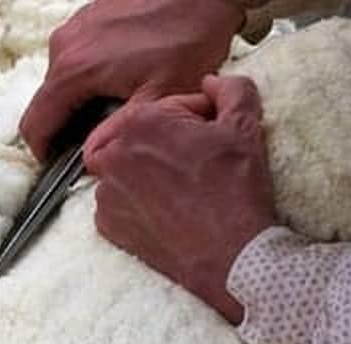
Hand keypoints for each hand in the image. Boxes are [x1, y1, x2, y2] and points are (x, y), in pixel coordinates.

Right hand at [19, 0, 245, 161]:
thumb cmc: (187, 36)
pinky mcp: (89, 16)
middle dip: (67, 126)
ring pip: (62, 79)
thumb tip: (92, 156)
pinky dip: (92, 75)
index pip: (35, 124)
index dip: (45, 151)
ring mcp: (75, 27)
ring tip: (122, 104)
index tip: (64, 164)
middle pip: (47, 102)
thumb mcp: (159, 97)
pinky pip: (77, 56)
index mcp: (74, 70)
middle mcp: (64, 45)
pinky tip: (126, 77)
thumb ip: (119, 131)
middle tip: (105, 137)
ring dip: (82, 99)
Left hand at [84, 75, 274, 323]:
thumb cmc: (235, 191)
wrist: (231, 255)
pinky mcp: (107, 223)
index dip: (199, 121)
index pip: (171, 107)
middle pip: (142, 134)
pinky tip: (166, 210)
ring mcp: (106, 191)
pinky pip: (118, 201)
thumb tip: (212, 81)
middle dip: (166, 142)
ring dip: (147, 171)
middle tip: (196, 163)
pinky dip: (137, 202)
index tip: (213, 140)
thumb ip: (231, 90)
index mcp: (141, 121)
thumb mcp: (244, 128)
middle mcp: (113, 154)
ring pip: (125, 167)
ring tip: (182, 188)